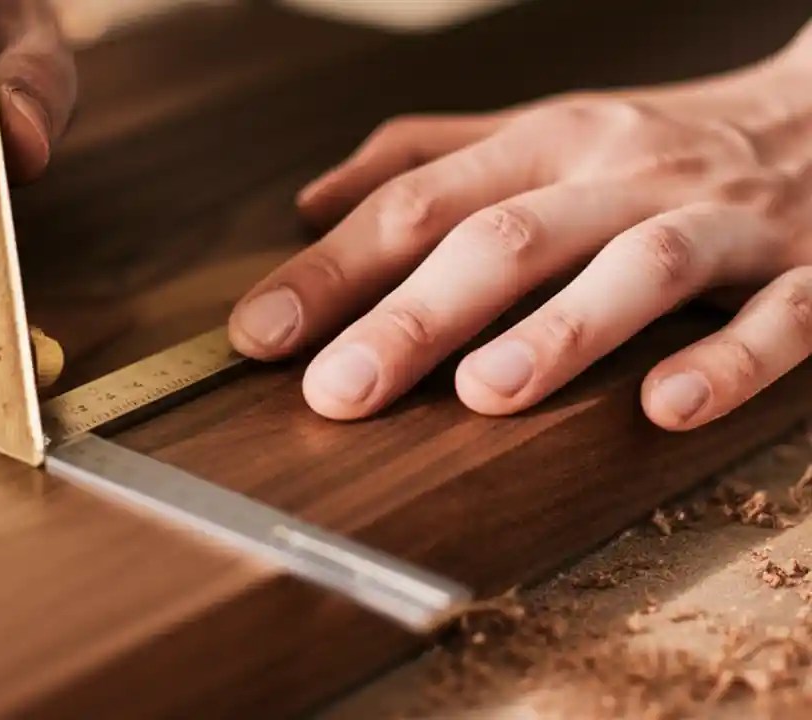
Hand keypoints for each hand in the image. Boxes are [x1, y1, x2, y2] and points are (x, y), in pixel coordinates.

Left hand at [230, 30, 811, 430]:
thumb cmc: (656, 142)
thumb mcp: (538, 133)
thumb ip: (425, 159)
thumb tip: (310, 201)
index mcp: (548, 142)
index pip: (418, 200)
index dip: (332, 268)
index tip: (259, 333)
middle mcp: (622, 173)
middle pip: (508, 236)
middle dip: (415, 314)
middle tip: (338, 390)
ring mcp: (719, 220)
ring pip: (635, 266)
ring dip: (559, 331)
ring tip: (483, 395)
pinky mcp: (809, 270)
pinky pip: (778, 316)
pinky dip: (727, 359)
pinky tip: (667, 405)